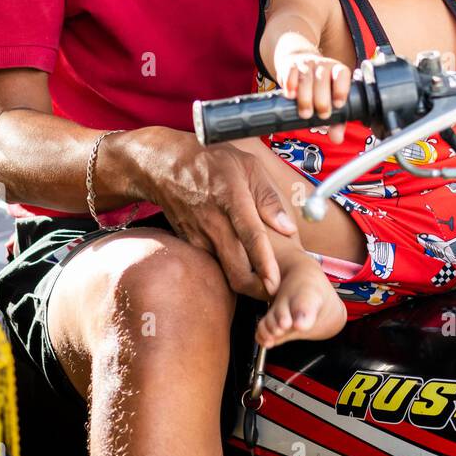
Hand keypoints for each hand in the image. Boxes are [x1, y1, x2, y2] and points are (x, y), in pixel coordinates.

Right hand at [140, 134, 295, 297]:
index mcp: (231, 198)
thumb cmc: (212, 163)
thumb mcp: (248, 166)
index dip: (263, 262)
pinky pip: (216, 263)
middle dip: (257, 287)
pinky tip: (246, 266)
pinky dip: (232, 270)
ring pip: (226, 271)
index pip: (249, 235)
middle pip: (236, 267)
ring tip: (265, 283)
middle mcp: (214, 221)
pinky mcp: (193, 244)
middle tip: (277, 292)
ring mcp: (200, 236)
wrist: (167, 167)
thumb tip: (287, 228)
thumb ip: (269, 197)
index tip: (275, 283)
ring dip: (246, 282)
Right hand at [279, 52, 351, 144]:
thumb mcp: (330, 99)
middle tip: (321, 115)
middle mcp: (323, 66)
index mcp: (337, 71)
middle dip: (322, 100)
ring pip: (306, 78)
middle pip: (323, 79)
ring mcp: (306, 64)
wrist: (299, 64)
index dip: (341, 89)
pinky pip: (290, 72)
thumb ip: (336, 120)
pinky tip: (290, 96)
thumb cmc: (319, 87)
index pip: (342, 74)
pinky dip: (290, 85)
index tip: (338, 105)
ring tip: (305, 113)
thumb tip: (337, 138)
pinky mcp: (291, 66)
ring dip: (305, 97)